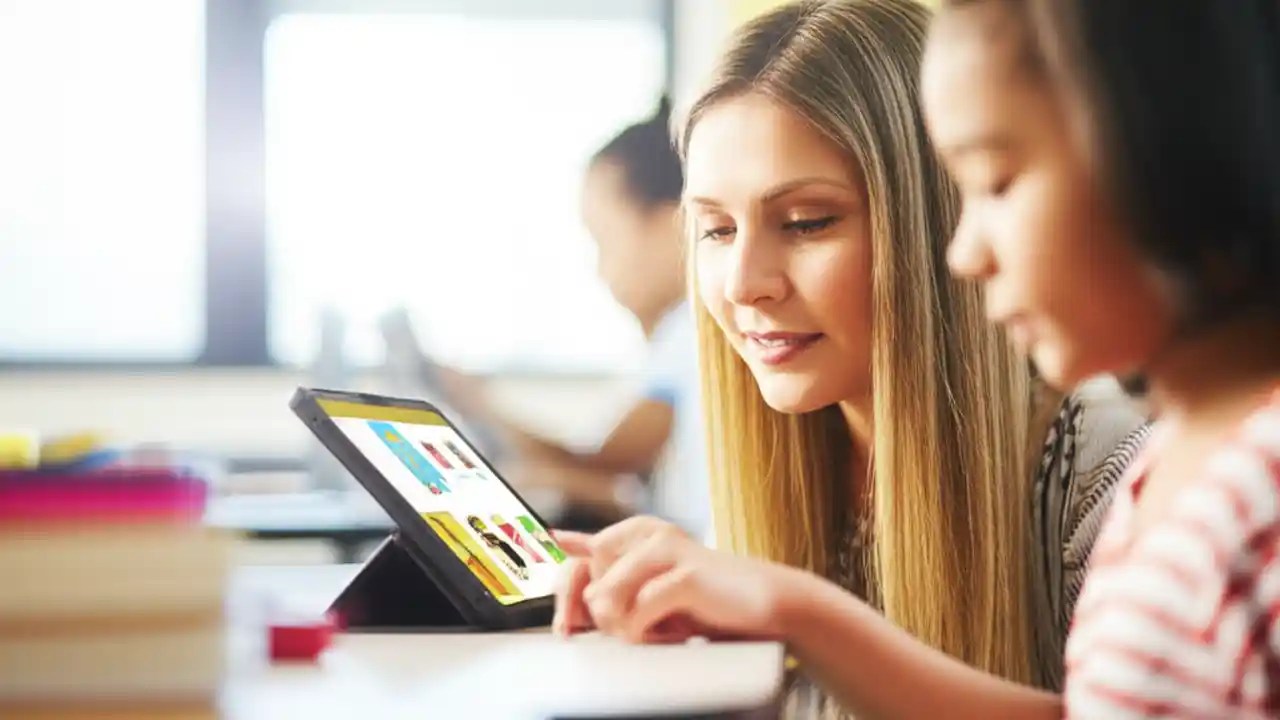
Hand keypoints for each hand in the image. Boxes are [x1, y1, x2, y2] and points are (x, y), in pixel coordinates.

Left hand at [551, 517, 795, 643]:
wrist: (764, 606)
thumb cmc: (707, 599)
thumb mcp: (650, 586)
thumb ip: (610, 568)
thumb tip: (559, 543)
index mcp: (635, 532)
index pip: (573, 562)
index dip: (564, 600)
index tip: (568, 631)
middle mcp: (647, 532)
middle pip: (583, 577)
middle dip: (595, 617)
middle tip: (627, 634)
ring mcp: (666, 549)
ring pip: (607, 597)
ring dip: (624, 627)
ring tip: (657, 632)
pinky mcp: (686, 573)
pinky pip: (639, 610)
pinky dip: (648, 632)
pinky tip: (673, 633)